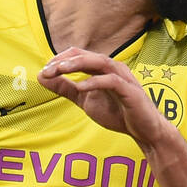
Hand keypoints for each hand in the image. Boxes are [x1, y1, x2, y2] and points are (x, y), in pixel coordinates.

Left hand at [38, 48, 166, 145]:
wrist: (144, 131)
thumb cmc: (118, 113)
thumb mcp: (85, 100)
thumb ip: (66, 88)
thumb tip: (43, 77)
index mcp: (102, 69)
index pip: (78, 55)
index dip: (59, 59)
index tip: (44, 71)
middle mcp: (113, 68)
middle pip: (86, 55)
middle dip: (64, 60)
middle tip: (47, 70)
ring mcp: (123, 78)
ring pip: (99, 62)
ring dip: (77, 64)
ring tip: (60, 69)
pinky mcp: (130, 91)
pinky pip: (111, 81)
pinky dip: (95, 82)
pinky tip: (81, 87)